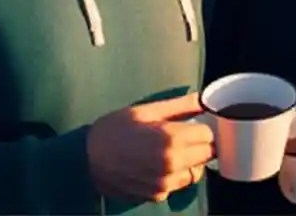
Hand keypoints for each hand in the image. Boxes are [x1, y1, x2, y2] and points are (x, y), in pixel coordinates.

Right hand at [87, 92, 214, 202]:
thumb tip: (203, 100)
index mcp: (173, 138)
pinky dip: (174, 175)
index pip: (209, 135)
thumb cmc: (115, 129)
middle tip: (185, 136)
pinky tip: (158, 164)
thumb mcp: (147, 110)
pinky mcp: (157, 195)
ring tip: (172, 150)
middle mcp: (173, 163)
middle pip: (206, 154)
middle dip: (200, 144)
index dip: (204, 127)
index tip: (196, 124)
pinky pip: (177, 184)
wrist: (86, 158)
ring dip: (190, 161)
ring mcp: (165, 182)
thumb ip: (181, 106)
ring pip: (195, 172)